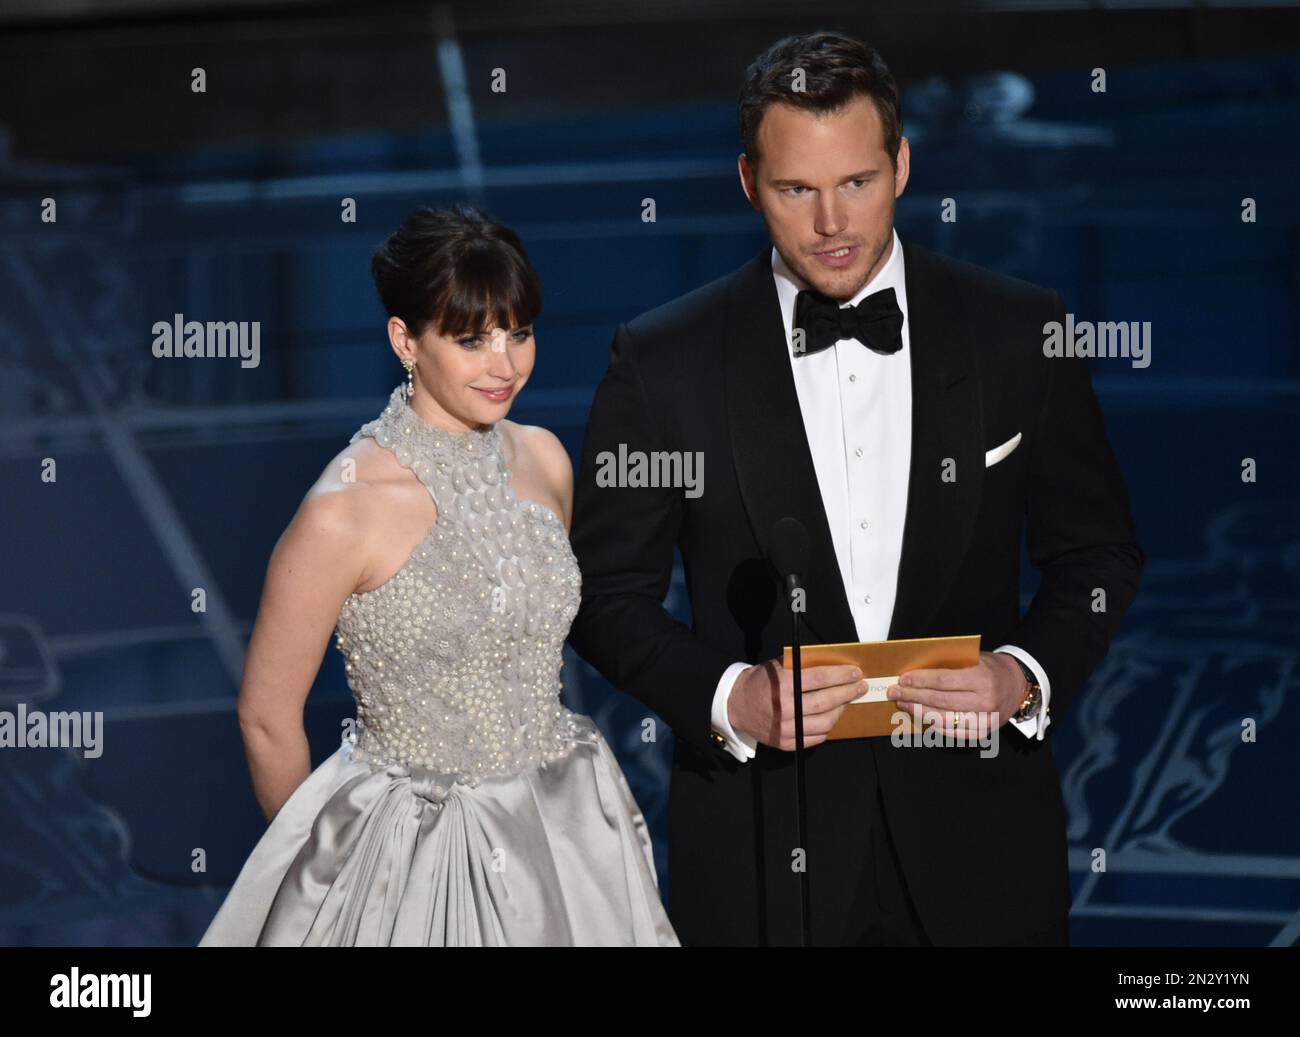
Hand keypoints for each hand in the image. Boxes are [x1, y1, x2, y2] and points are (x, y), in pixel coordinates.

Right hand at [728, 659, 866, 749]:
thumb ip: (802, 667)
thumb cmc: (760, 681)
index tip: (856, 673)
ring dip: (841, 710)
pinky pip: (816, 737)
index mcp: (783, 685)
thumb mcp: (777, 666)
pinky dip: (828, 727)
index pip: (819, 679)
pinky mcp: (786, 743)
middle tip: (860, 686)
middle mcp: (786, 709)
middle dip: (847, 692)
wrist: (736, 705)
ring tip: (847, 701)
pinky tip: (832, 716)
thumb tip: (834, 667)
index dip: (841, 675)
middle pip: (826, 701)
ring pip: (825, 722)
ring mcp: (786, 729)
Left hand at [886, 651, 1027, 734]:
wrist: (1017, 686)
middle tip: (895, 693)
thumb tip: (917, 671)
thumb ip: (950, 664)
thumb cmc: (990, 668)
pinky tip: (922, 718)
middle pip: (941, 701)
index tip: (903, 679)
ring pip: (945, 719)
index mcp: (982, 678)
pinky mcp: (984, 733)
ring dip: (919, 712)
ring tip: (903, 705)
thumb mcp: (974, 658)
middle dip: (914, 697)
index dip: (921, 681)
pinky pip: (954, 733)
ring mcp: (985, 720)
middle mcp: (985, 701)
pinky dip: (935, 726)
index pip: (944, 681)